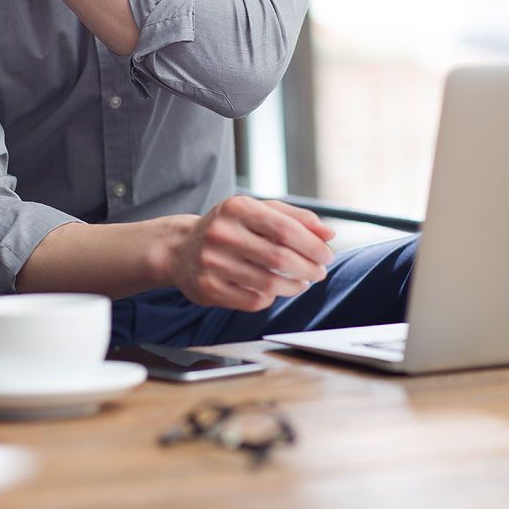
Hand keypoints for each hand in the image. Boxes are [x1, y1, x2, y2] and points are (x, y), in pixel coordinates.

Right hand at [164, 194, 335, 311]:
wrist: (180, 249)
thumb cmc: (229, 228)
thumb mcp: (256, 211)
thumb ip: (294, 218)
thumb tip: (329, 234)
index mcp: (236, 207)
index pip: (285, 229)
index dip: (312, 245)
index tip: (327, 255)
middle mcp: (221, 233)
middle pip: (279, 258)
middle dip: (308, 268)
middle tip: (319, 272)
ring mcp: (212, 262)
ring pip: (268, 283)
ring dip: (293, 286)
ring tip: (302, 283)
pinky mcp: (208, 288)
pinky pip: (252, 301)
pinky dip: (270, 298)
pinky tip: (274, 291)